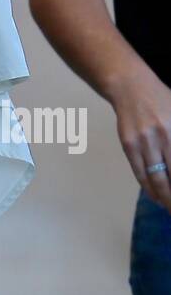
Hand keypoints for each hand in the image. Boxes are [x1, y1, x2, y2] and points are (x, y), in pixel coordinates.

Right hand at [109, 67, 170, 212]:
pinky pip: (139, 172)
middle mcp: (161, 138)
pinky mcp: (128, 145)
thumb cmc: (162, 100)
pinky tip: (155, 196)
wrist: (131, 87)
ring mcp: (142, 143)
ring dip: (163, 197)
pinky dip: (148, 188)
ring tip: (168, 207)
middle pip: (170, 177)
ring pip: (154, 179)